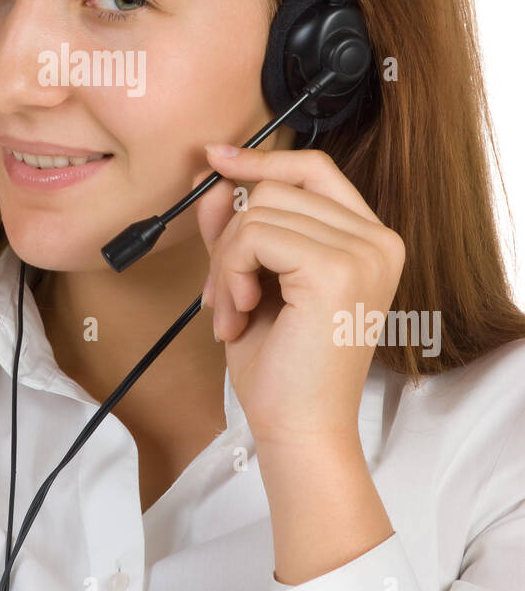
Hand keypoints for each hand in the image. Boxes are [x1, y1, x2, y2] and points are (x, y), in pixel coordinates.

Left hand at [195, 145, 406, 449]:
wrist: (300, 431)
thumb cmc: (282, 369)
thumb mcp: (252, 281)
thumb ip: (237, 229)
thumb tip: (212, 178)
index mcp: (369, 241)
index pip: (314, 169)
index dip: (263, 161)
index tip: (216, 159)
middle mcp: (377, 240)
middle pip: (275, 189)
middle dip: (230, 240)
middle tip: (223, 297)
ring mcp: (362, 251)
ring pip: (257, 211)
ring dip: (227, 263)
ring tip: (232, 312)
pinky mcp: (336, 268)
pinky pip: (254, 235)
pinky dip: (230, 273)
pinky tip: (239, 314)